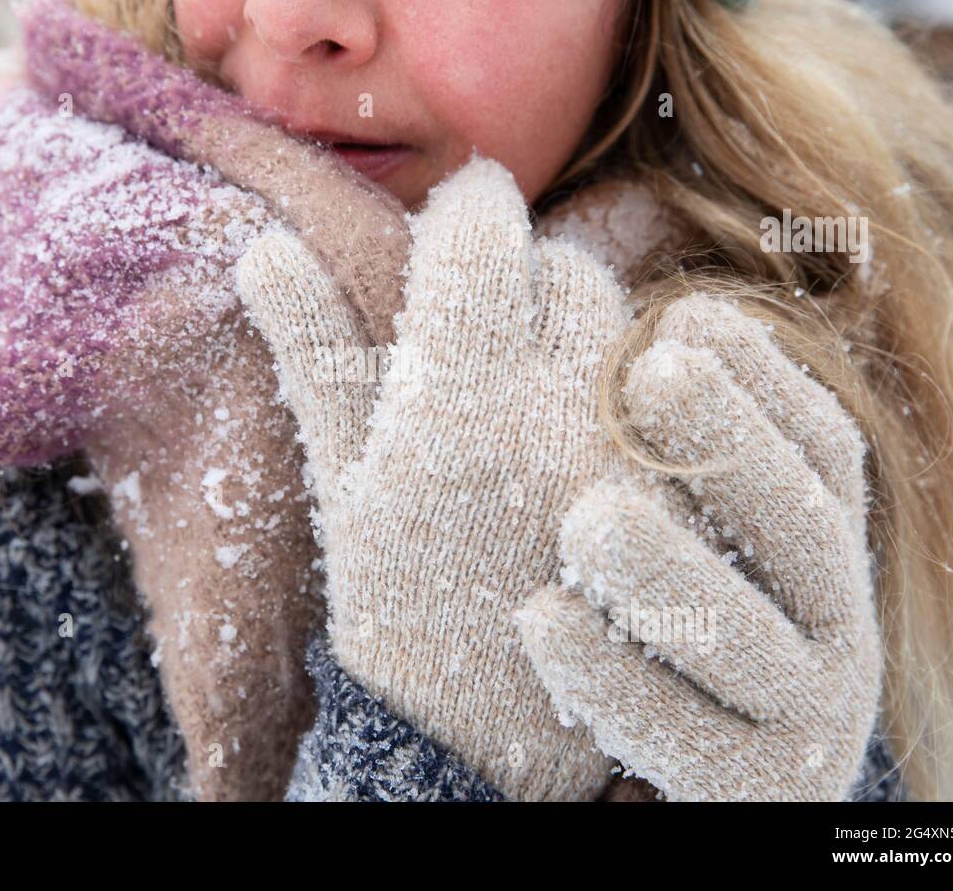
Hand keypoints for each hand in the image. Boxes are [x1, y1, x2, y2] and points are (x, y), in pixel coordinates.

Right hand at [237, 157, 664, 799]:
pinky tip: (591, 442)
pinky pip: (674, 393)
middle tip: (489, 331)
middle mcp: (559, 402)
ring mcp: (633, 447)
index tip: (460, 221)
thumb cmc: (397, 612)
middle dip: (525, 279)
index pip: (483, 224)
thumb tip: (265, 245)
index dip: (468, 208)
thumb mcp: (341, 485)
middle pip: (564, 266)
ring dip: (583, 334)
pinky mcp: (687, 490)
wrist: (490, 743)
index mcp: (456, 391)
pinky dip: (631, 391)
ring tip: (538, 397)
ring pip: (627, 323)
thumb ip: (314, 357)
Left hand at [517, 295, 880, 800]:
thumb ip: (656, 459)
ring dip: (671, 571)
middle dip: (730, 442)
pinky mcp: (754, 794)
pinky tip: (541, 621)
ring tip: (585, 517)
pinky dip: (616, 680)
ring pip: (752, 641)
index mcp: (822, 555)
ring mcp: (805, 716)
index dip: (764, 378)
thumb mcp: (678, 542)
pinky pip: (688, 738)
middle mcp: (838, 629)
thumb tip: (600, 331)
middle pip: (802, 527)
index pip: (822, 449)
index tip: (688, 314)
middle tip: (651, 372)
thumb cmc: (663, 640)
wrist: (664, 797)